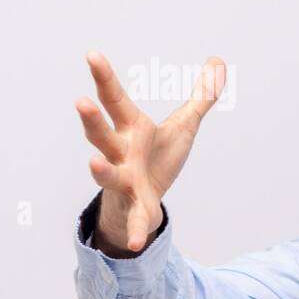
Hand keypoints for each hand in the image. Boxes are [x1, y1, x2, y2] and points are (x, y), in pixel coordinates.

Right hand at [75, 51, 225, 252]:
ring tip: (94, 161)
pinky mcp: (136, 206)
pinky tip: (138, 245)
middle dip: (91, 120)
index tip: (92, 54)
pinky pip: (136, 219)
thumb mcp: (184, 125)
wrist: (146, 199)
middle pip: (101, 134)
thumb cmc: (158, 157)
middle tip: (80, 102)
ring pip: (107, 173)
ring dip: (100, 168)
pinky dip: (136, 230)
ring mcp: (124, 180)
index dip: (104, 77)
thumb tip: (217, 62)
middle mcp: (121, 152)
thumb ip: (201, 96)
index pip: (114, 99)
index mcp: (131, 129)